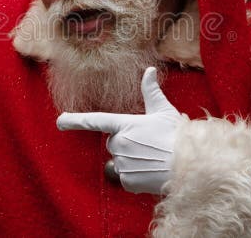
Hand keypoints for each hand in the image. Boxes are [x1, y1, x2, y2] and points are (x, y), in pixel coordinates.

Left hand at [57, 67, 181, 194]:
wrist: (190, 165)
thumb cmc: (177, 136)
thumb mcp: (164, 111)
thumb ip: (151, 91)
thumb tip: (149, 70)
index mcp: (126, 124)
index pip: (96, 121)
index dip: (76, 120)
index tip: (60, 121)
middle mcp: (120, 143)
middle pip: (114, 142)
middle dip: (127, 143)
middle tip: (149, 144)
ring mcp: (122, 163)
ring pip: (120, 159)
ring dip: (132, 159)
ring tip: (153, 157)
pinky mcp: (127, 180)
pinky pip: (126, 176)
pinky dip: (136, 175)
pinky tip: (151, 170)